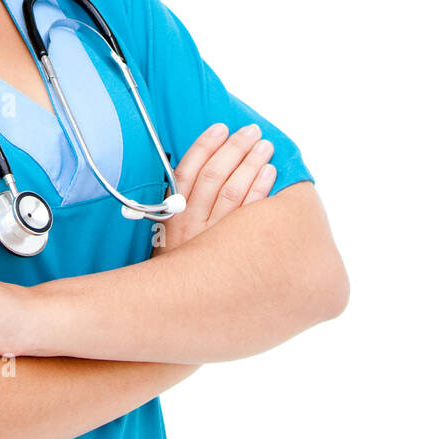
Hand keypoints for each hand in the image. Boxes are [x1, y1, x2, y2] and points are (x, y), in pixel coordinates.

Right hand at [150, 122, 276, 255]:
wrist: (179, 311)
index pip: (186, 171)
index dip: (204, 146)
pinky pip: (251, 217)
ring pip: (234, 192)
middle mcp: (190, 225)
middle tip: (252, 132)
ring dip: (252, 164)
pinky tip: (270, 174)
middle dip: (235, 149)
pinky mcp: (235, 255)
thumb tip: (206, 168)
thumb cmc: (178, 268)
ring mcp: (214, 240)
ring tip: (265, 147)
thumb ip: (181, 204)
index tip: (220, 128)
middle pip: (214, 177)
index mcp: (171, 216)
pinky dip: (261, 190)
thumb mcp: (167, 235)